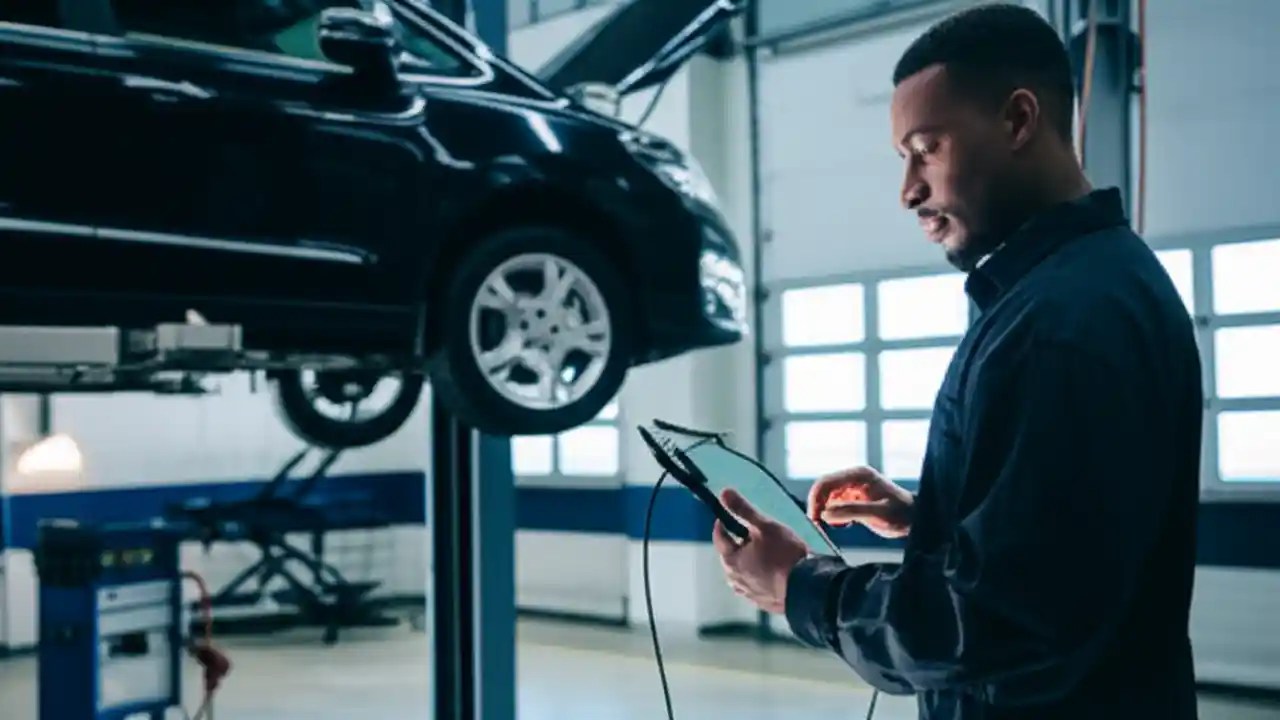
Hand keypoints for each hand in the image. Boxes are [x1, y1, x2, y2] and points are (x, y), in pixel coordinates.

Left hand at [712, 488, 808, 613]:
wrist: (808, 589)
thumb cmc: (785, 555)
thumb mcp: (764, 526)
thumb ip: (743, 509)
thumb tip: (724, 492)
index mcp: (730, 561)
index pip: (719, 536)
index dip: (725, 521)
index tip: (732, 514)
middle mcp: (735, 580)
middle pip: (732, 554)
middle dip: (741, 542)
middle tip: (759, 533)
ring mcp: (749, 594)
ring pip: (745, 571)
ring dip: (752, 561)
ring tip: (771, 553)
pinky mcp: (764, 603)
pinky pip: (758, 584)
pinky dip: (763, 575)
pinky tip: (778, 570)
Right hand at [808, 466, 913, 538]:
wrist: (916, 519)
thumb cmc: (902, 514)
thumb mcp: (877, 513)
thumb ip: (851, 511)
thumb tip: (825, 514)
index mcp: (858, 475)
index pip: (826, 482)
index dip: (816, 499)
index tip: (813, 519)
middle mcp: (853, 478)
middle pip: (823, 489)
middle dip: (817, 506)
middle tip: (816, 526)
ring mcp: (852, 488)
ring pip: (827, 497)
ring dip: (824, 512)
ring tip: (832, 527)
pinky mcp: (853, 499)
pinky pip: (834, 505)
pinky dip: (833, 516)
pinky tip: (843, 525)